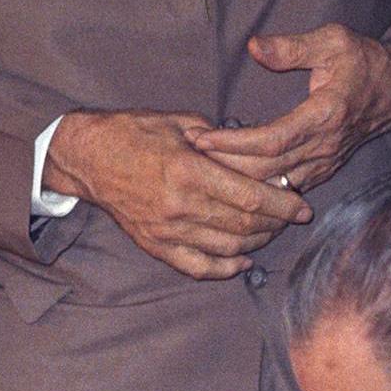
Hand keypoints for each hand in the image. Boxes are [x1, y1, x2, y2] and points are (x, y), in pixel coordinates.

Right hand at [45, 109, 309, 280]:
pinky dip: (226, 268)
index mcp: (188, 171)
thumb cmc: (134, 132)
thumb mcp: (180, 122)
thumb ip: (220, 139)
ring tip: (272, 231)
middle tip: (293, 216)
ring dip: (257, 243)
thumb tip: (257, 154)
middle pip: (244, 226)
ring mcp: (166, 230)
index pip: (250, 198)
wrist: (87, 157)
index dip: (283, 205)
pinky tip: (243, 261)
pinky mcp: (155, 245)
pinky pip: (198, 267)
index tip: (303, 207)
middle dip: (277, 224)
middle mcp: (179, 206)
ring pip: (227, 249)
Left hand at [188, 25, 390, 193]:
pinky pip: (287, 189)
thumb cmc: (366, 62)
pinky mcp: (324, 170)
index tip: (202, 138)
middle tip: (190, 155)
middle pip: (267, 170)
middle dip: (226, 165)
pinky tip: (233, 183)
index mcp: (325, 114)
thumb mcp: (333, 40)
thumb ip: (292, 46)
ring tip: (204, 171)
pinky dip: (258, 189)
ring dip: (240, 182)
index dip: (233, 144)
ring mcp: (325, 163)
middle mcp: (324, 146)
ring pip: (275, 186)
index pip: (271, 140)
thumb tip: (254, 46)